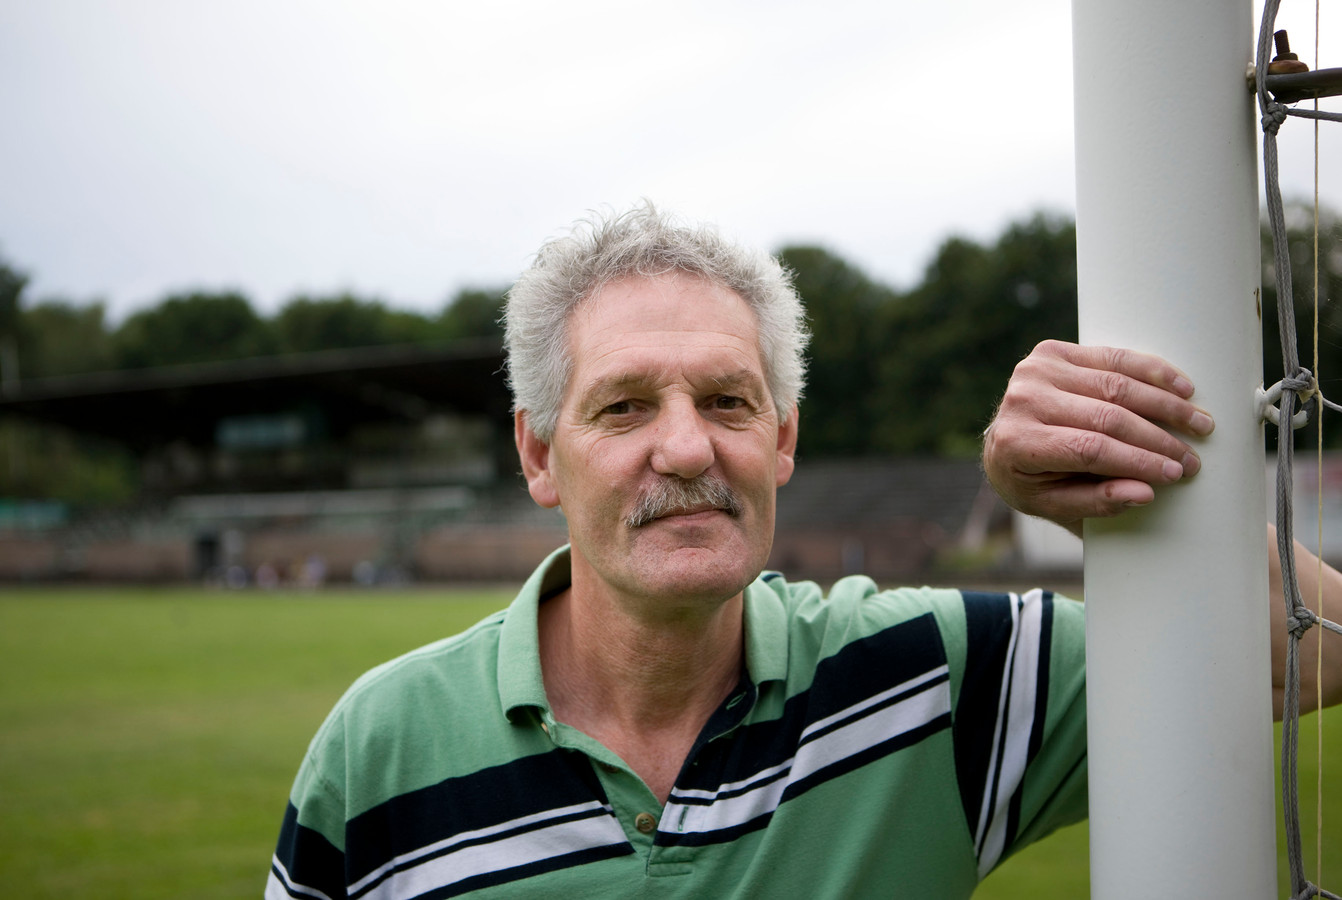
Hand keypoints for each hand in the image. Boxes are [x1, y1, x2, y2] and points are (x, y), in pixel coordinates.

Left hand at [982, 340, 1215, 532]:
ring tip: (1199, 423)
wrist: (999, 441)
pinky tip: (1182, 387)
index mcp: (1018, 442)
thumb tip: (1145, 493)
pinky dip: (1151, 371)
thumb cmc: (1030, 480)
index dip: (1138, 461)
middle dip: (1158, 439)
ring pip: (1117, 384)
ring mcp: (1036, 371)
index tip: (1176, 473)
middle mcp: (1024, 400)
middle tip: (1193, 456)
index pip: (1090, 449)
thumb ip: (1096, 502)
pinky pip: (1113, 358)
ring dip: (1165, 404)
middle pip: (1108, 416)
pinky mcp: (1052, 351)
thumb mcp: (1054, 504)